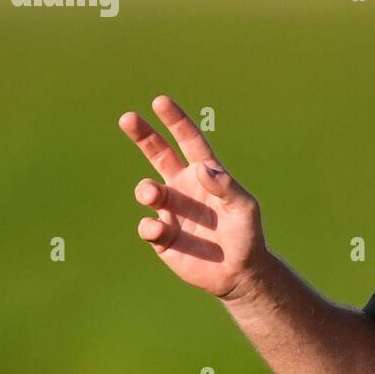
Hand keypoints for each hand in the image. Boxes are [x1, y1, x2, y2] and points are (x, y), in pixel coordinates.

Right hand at [118, 95, 270, 300]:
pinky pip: (147, 227)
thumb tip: (201, 168)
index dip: (176, 121)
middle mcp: (184, 188)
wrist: (238, 272)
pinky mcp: (162, 237)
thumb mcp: (244, 208)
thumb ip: (226, 187)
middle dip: (143, 136)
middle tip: (127, 118)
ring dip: (146, 189)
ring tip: (154, 195)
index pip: (189, 142)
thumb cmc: (246, 235)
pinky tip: (161, 232)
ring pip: (147, 190)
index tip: (160, 101)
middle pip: (158, 154)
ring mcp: (171, 211)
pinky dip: (150, 227)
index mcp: (205, 175)